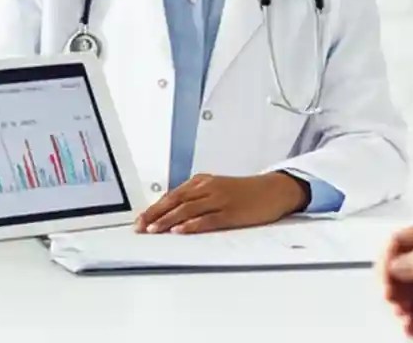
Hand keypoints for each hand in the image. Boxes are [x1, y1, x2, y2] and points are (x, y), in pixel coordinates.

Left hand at [133, 172, 308, 234]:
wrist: (273, 190)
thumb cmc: (244, 193)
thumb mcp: (217, 190)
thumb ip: (196, 198)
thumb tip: (172, 215)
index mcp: (202, 182)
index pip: (172, 195)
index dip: (154, 208)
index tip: (140, 220)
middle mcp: (208, 188)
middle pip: (175, 201)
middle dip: (155, 214)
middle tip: (140, 227)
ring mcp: (219, 199)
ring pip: (188, 209)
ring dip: (168, 220)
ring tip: (153, 230)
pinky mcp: (231, 212)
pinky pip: (208, 218)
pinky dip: (192, 224)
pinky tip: (180, 230)